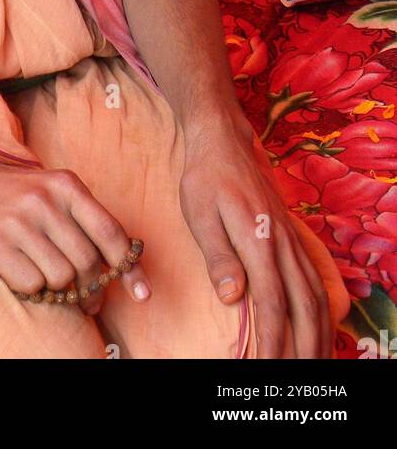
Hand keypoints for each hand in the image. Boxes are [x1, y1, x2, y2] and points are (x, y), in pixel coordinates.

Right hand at [0, 147, 151, 318]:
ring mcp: (19, 222)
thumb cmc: (5, 191)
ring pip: (61, 277)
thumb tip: (114, 265)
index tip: (142, 292)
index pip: (110, 232)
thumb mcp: (47, 189)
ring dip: (56, 286)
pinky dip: (29, 285)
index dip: (129, 267)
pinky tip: (17, 268)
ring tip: (42, 273)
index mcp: (65, 184)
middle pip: (87, 262)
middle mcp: (45, 200)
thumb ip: (80, 218)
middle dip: (90, 287)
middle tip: (86, 299)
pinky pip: (31, 284)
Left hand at [178, 114, 333, 357]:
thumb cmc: (205, 177)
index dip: (272, 341)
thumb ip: (218, 256)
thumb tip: (234, 298)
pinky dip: (320, 310)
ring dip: (318, 334)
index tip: (266, 369)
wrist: (223, 139)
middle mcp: (282, 244)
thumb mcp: (199, 213)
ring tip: (313, 364)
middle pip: (304, 307)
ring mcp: (291, 240)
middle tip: (296, 380)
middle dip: (304, 348)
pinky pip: (314, 280)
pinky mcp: (291, 237)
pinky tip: (317, 326)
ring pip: (315, 295)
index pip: (272, 304)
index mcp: (259, 240)